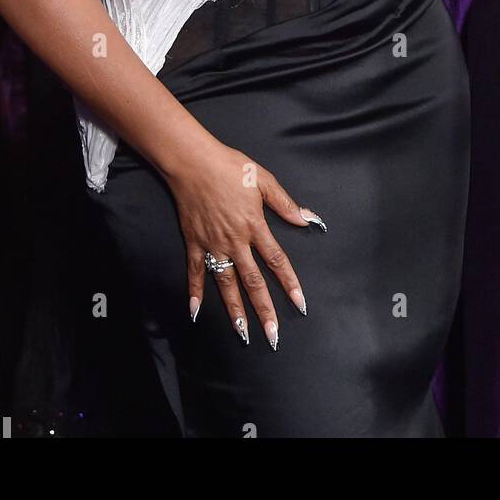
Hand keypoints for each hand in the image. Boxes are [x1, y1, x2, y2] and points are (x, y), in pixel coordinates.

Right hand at [166, 136, 322, 348]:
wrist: (193, 162)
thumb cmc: (230, 167)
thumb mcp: (263, 179)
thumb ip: (284, 202)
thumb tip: (306, 218)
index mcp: (254, 226)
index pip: (276, 260)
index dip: (289, 283)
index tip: (300, 304)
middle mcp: (235, 241)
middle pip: (253, 281)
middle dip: (264, 310)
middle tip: (273, 336)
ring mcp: (213, 245)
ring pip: (226, 284)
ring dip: (235, 310)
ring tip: (242, 334)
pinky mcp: (194, 243)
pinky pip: (195, 272)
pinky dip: (194, 292)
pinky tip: (195, 312)